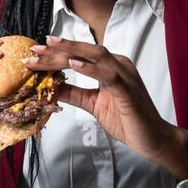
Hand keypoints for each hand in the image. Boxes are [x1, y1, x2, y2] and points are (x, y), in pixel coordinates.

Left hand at [22, 35, 175, 164]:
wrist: (152, 138)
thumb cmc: (126, 119)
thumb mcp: (92, 103)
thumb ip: (73, 92)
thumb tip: (49, 86)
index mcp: (111, 66)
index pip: (80, 54)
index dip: (57, 52)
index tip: (35, 52)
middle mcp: (118, 65)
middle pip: (85, 50)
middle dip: (59, 48)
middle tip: (35, 49)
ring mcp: (125, 75)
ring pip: (95, 56)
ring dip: (69, 53)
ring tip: (48, 52)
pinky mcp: (128, 90)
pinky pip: (108, 74)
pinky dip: (90, 68)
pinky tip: (73, 65)